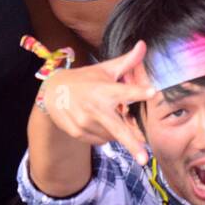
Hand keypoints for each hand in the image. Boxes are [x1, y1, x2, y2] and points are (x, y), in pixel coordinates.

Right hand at [38, 42, 153, 164]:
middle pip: (117, 128)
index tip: (153, 92)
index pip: (125, 90)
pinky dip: (104, 134)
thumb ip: (127, 61)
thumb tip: (144, 44)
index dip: (138, 91)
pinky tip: (97, 121)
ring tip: (107, 114)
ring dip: (116, 130)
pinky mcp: (77, 133)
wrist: (52, 92)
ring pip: (112, 136)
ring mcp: (84, 123)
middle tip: (145, 160)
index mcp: (104, 89)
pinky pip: (101, 140)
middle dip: (132, 145)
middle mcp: (94, 108)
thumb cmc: (86, 79)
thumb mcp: (105, 69)